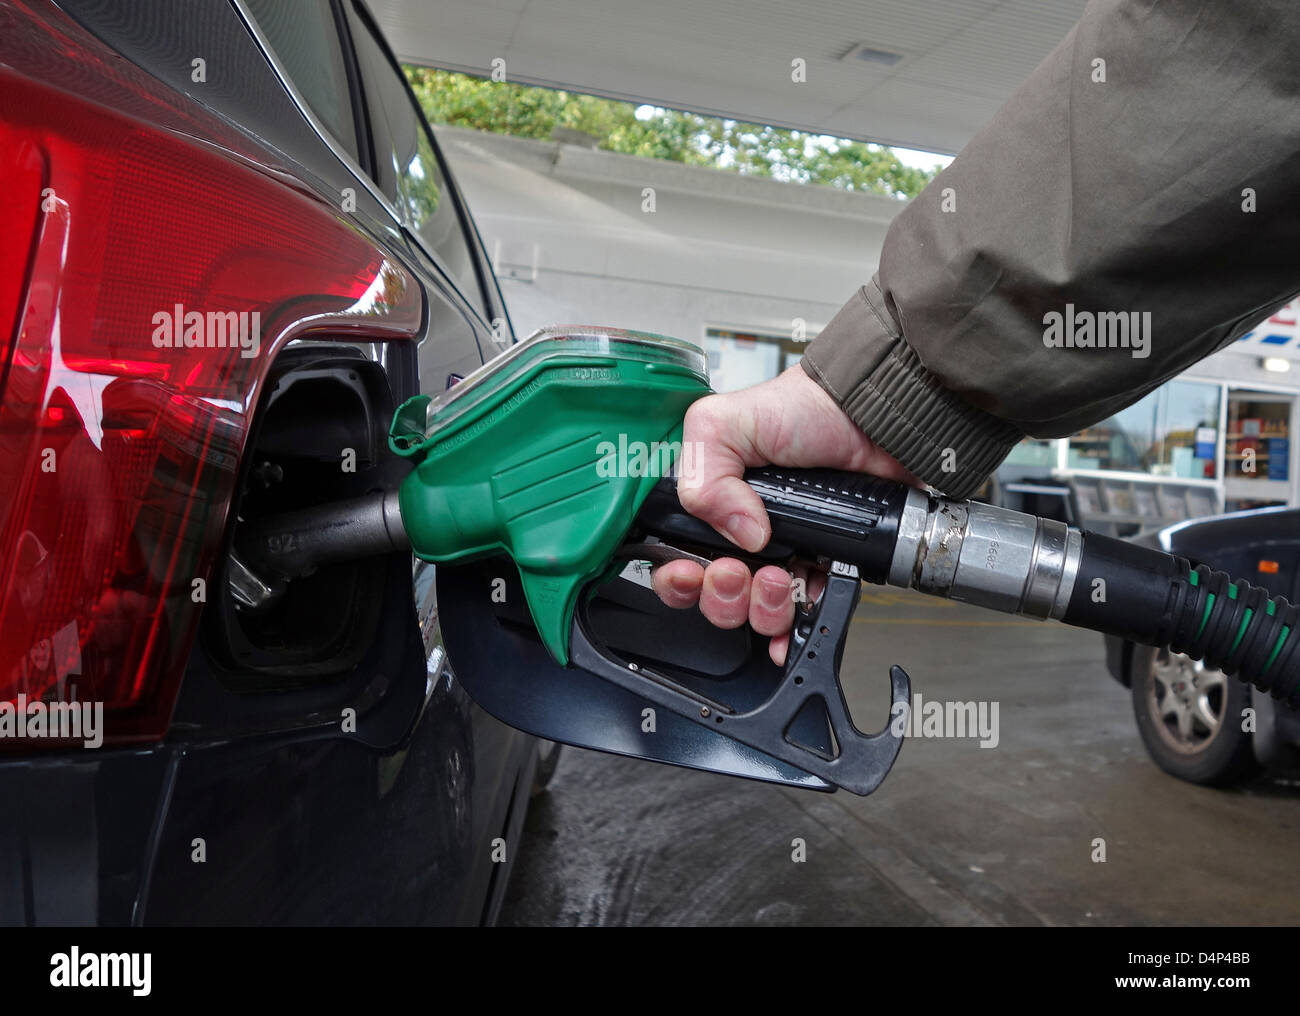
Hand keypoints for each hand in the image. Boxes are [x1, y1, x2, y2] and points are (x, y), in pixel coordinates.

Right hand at [651, 365, 918, 664]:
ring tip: (779, 578)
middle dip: (722, 595)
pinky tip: (796, 616)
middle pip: (713, 597)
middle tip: (739, 570)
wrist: (868, 415)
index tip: (691, 571)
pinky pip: (804, 614)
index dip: (677, 578)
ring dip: (761, 608)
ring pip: (755, 614)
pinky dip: (796, 626)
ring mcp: (784, 555)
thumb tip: (739, 534)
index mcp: (709, 507)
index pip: (674, 560)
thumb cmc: (799, 408)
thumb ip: (702, 477)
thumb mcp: (722, 424)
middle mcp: (740, 536)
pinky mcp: (824, 568)